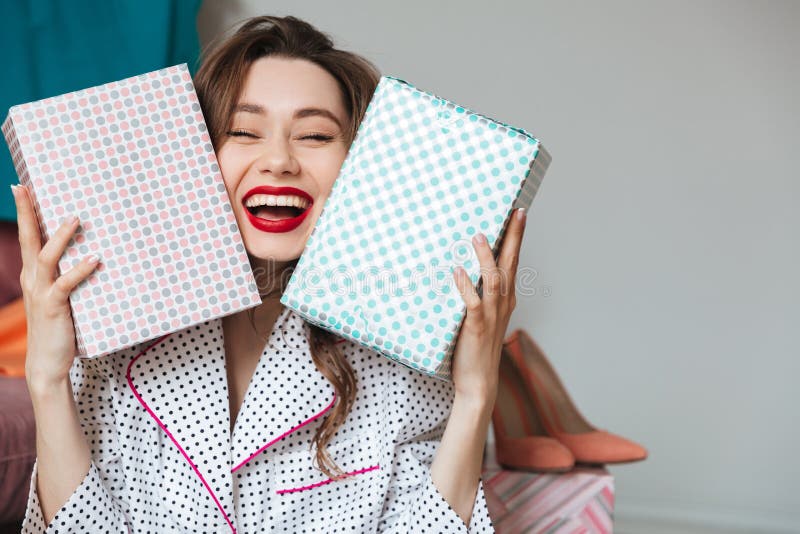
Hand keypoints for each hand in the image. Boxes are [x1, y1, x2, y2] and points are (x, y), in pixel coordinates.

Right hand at [11, 184, 101, 387]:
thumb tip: (92, 252)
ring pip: (45, 258)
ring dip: (61, 237)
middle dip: (27, 213)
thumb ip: (69, 275)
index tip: (22, 188)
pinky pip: (65, 285)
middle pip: (28, 240)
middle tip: (24, 188)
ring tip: (75, 219)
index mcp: (33, 275)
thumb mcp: (61, 296)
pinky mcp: (54, 308)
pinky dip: (80, 271)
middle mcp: (32, 280)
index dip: (25, 213)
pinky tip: (94, 259)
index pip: (28, 238)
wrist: (48, 362)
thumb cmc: (59, 327)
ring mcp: (41, 293)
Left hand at [450, 208, 526, 402]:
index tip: (519, 213)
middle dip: (514, 238)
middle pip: (511, 265)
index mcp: (506, 299)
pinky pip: (473, 303)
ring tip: (478, 236)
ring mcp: (491, 315)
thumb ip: (479, 294)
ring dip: (486, 257)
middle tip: (516, 213)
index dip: (517, 237)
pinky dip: (466, 286)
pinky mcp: (477, 327)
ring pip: (493, 280)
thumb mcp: (482, 316)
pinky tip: (458, 271)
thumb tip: (463, 267)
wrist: (478, 382)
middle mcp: (503, 303)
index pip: (514, 262)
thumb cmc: (476, 348)